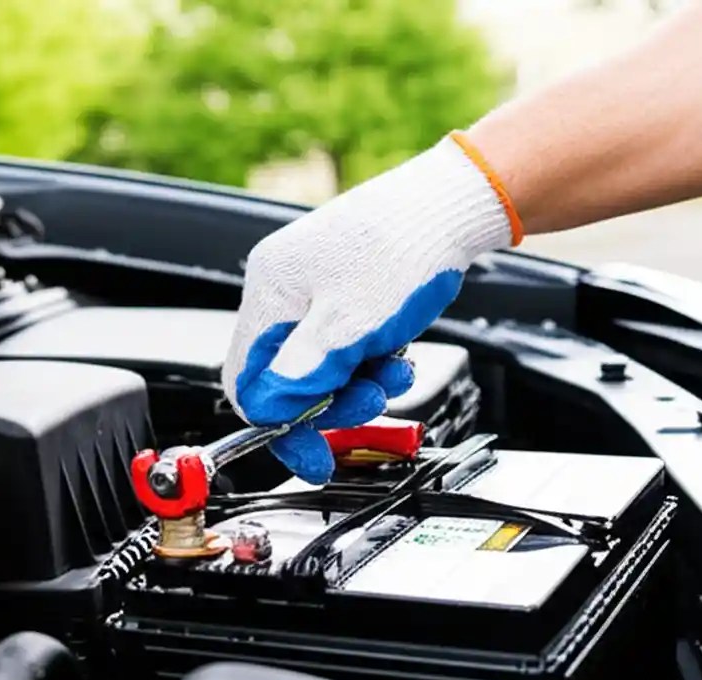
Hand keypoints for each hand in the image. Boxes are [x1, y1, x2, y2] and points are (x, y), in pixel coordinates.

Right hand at [222, 132, 521, 481]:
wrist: (455, 205)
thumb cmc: (404, 248)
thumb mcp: (348, 326)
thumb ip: (302, 374)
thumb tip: (270, 410)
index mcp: (271, 291)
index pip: (246, 380)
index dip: (278, 424)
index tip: (312, 452)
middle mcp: (285, 286)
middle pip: (285, 374)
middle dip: (329, 399)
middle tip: (368, 404)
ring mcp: (317, 286)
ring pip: (322, 363)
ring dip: (358, 381)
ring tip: (392, 372)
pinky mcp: (348, 289)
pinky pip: (347, 343)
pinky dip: (371, 358)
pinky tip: (397, 354)